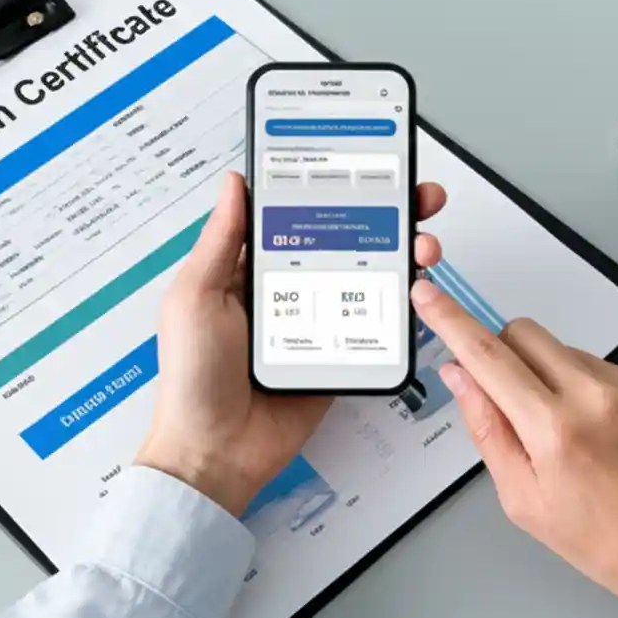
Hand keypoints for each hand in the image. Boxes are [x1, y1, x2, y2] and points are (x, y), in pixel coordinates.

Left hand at [138, 172, 447, 516]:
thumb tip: (235, 182)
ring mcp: (319, 322)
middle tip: (420, 198)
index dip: (335, 188)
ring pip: (371, 278)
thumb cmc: (192, 376)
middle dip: (390, 214)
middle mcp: (290, 289)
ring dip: (405, 256)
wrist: (215, 452)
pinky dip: (403, 308)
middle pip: (348, 239)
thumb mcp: (196, 296)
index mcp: (252, 268)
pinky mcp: (340, 356)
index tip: (369, 165)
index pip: (301, 214)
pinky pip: (376, 327)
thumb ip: (221, 240)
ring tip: (425, 246)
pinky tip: (418, 291)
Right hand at [411, 282, 617, 617]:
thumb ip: (487, 429)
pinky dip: (587, 388)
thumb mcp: (524, 499)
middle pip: (523, 333)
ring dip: (548, 376)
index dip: (451, 320)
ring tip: (569, 434)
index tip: (428, 294)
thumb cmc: (603, 540)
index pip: (488, 356)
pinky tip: (602, 433)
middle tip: (509, 400)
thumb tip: (460, 375)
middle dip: (502, 353)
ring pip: (562, 349)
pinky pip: (601, 365)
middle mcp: (597, 396)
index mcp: (555, 430)